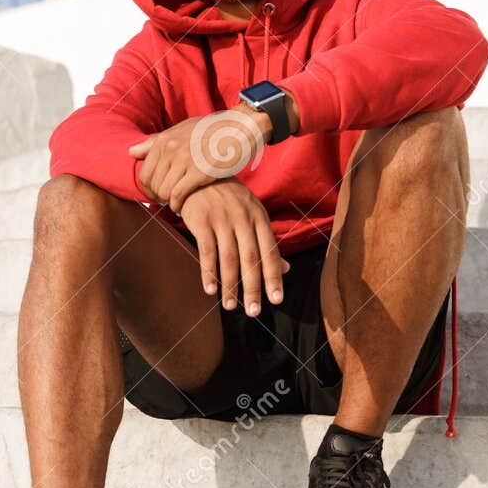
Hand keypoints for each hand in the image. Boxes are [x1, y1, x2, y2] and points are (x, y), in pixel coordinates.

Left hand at [128, 106, 270, 213]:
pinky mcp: (199, 172)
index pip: (145, 174)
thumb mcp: (182, 129)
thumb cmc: (213, 129)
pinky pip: (178, 195)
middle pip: (153, 185)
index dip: (150, 189)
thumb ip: (156, 142)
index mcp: (164, 140)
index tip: (159, 194)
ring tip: (177, 203)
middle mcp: (170, 149)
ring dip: (169, 202)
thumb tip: (131, 152)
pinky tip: (183, 208)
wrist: (242, 126)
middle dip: (158, 197)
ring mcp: (184, 160)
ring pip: (164, 192)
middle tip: (169, 201)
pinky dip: (178, 206)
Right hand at [177, 180, 290, 316]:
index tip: (276, 300)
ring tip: (230, 306)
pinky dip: (208, 272)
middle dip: (253, 288)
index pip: (270, 252)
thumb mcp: (253, 214)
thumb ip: (267, 242)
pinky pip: (206, 252)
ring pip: (228, 259)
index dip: (274, 277)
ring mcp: (222, 219)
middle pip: (250, 259)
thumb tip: (286, 269)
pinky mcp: (201, 221)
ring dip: (230, 285)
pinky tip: (210, 290)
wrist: (200, 175)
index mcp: (259, 218)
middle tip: (253, 311)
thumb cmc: (229, 199)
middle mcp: (243, 219)